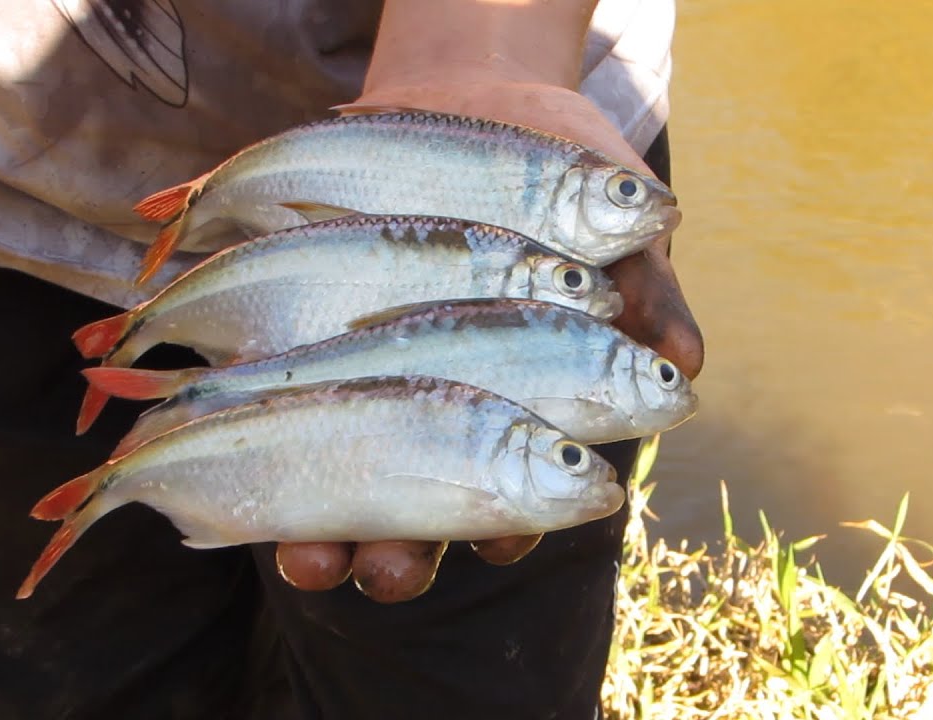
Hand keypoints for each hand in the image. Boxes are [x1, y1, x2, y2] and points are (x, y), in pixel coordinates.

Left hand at [272, 80, 704, 602]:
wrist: (476, 95)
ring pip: (338, 486)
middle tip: (385, 570)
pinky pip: (274, 395)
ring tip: (309, 557)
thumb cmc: (563, 175)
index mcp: (512, 413)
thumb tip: (687, 368)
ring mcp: (366, 379)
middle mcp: (434, 413)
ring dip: (321, 537)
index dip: (505, 529)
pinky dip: (256, 432)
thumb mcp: (615, 228)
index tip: (495, 539)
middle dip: (398, 558)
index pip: (513, 500)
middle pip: (416, 518)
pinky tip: (245, 461)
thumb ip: (650, 297)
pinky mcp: (307, 332)